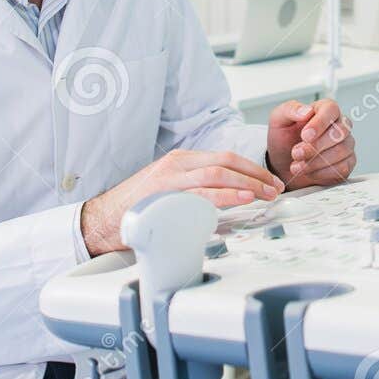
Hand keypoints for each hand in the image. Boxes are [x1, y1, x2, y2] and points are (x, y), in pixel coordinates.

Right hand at [79, 149, 283, 254]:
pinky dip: (225, 195)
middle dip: (256, 174)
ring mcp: (169, 179)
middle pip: (225, 162)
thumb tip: (230, 198)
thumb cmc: (137, 209)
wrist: (102, 220)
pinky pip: (200, 194)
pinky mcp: (164, 197)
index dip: (251, 168)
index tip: (268, 181)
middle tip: (275, 189)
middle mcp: (177, 164)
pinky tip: (242, 200)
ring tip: (266, 194)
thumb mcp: (171, 189)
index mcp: (181, 160)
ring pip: (217, 174)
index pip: (224, 157)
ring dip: (247, 184)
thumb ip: (197, 189)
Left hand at [266, 99, 355, 189]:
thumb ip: (290, 110)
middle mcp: (339, 125)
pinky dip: (321, 172)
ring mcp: (345, 144)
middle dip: (315, 146)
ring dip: (315, 161)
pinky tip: (308, 171)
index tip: (305, 135)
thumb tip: (306, 110)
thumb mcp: (278, 120)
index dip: (319, 123)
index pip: (331, 109)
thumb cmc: (283, 139)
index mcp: (324, 109)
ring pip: (341, 151)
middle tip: (296, 153)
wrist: (282, 163)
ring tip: (297, 165)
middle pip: (339, 132)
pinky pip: (342, 168)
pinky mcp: (347, 163)